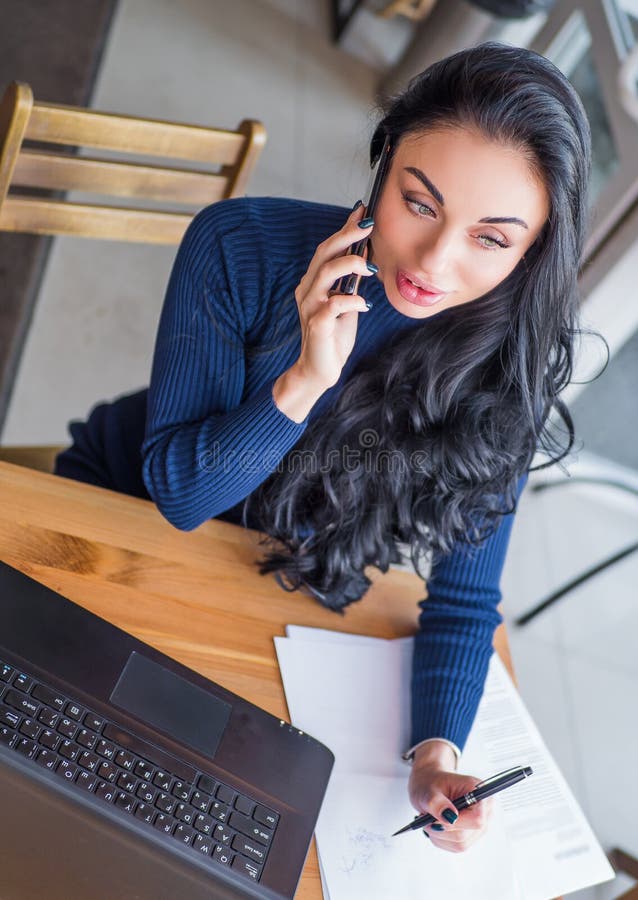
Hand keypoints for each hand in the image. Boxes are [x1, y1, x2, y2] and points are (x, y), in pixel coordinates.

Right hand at [292, 202, 374, 390]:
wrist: (319, 370)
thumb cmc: (333, 336)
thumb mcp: (346, 302)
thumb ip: (350, 281)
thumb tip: (365, 254)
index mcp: (312, 283)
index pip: (327, 249)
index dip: (344, 229)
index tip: (362, 211)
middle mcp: (307, 290)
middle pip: (324, 253)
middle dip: (347, 236)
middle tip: (368, 225)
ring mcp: (310, 307)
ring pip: (326, 273)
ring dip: (351, 264)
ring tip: (371, 266)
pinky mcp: (317, 325)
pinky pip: (334, 305)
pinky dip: (353, 300)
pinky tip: (364, 304)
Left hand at [408, 741, 493, 852]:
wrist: (430, 785)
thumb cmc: (431, 783)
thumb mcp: (428, 790)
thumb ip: (437, 803)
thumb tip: (450, 818)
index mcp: (479, 792)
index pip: (477, 819)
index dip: (456, 823)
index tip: (435, 820)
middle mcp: (485, 811)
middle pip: (466, 835)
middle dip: (442, 830)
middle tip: (427, 818)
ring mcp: (480, 826)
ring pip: (460, 844)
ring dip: (440, 835)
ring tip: (431, 819)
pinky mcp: (472, 836)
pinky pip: (456, 847)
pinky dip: (441, 839)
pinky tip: (437, 824)